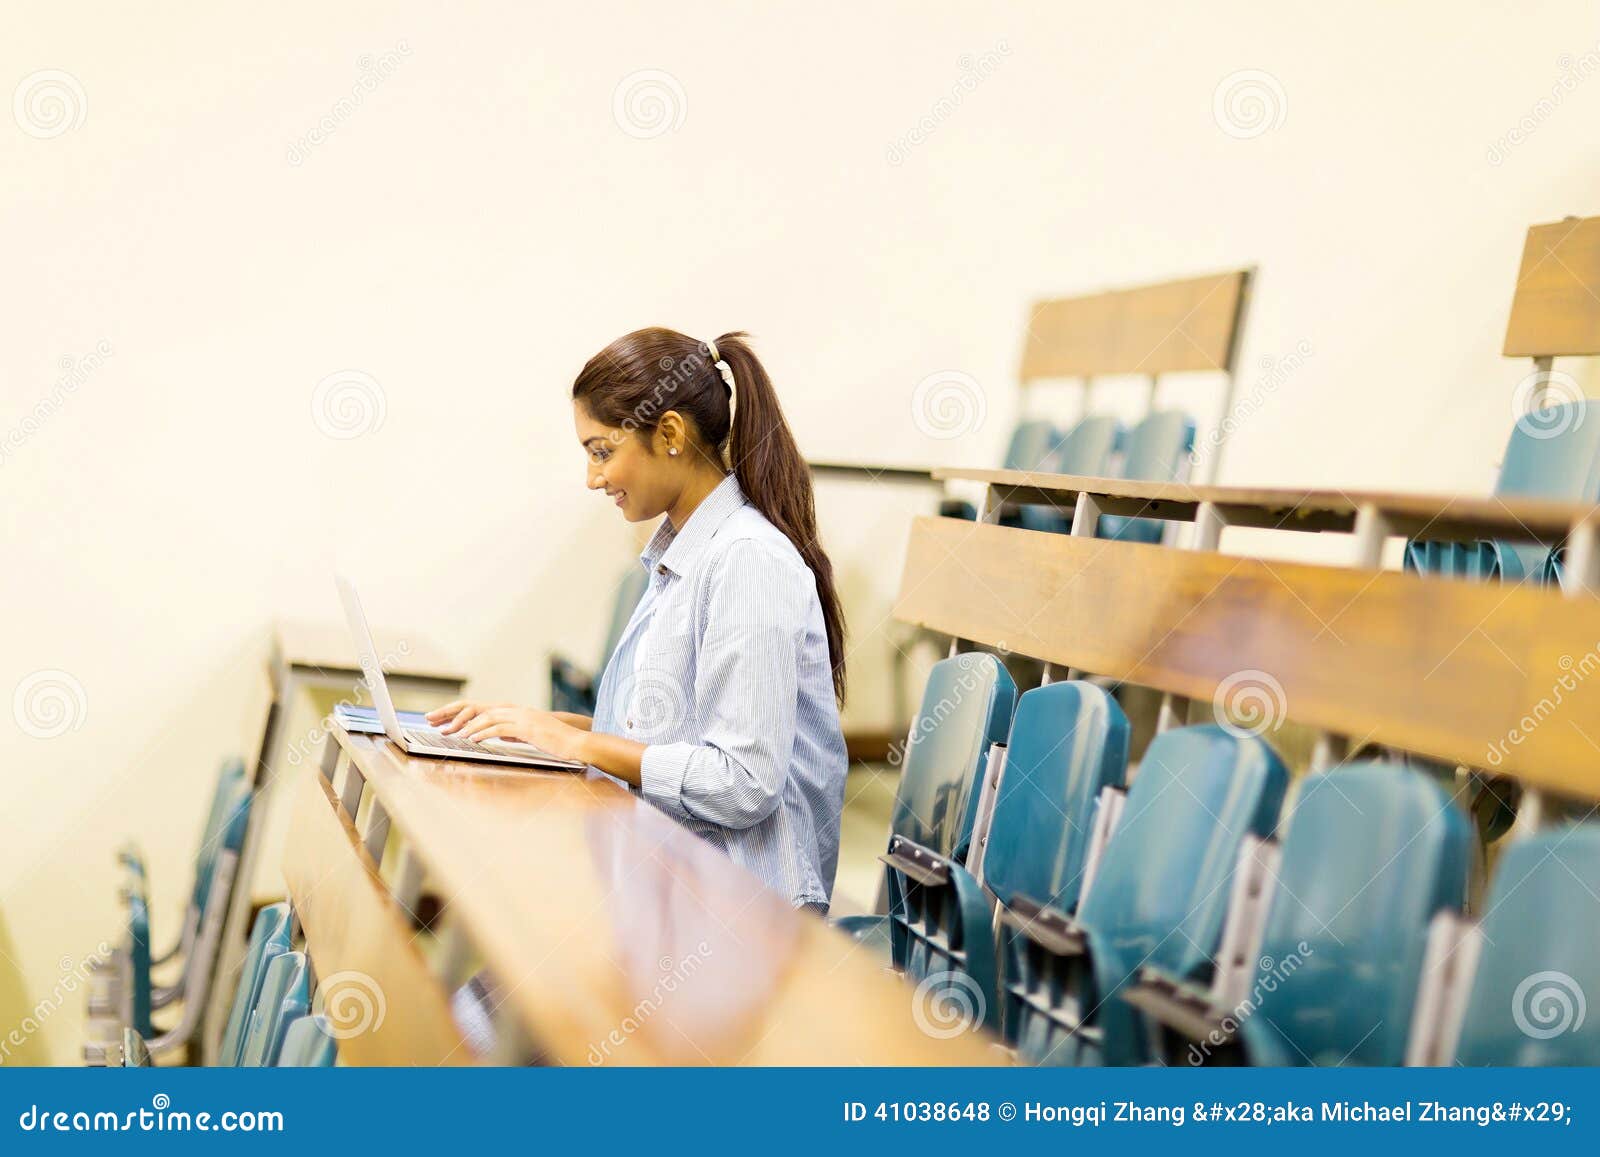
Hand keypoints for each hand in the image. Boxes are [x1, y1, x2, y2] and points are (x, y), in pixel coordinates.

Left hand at [426, 700, 590, 762]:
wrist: (576, 743)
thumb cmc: (555, 742)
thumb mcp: (529, 735)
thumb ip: (513, 732)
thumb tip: (498, 735)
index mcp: (515, 711)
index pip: (480, 707)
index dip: (458, 712)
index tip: (440, 719)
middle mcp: (515, 710)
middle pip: (477, 707)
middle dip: (452, 713)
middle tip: (433, 720)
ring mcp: (521, 717)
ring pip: (486, 716)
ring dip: (466, 726)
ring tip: (451, 734)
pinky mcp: (526, 727)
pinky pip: (499, 728)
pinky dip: (483, 733)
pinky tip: (472, 739)